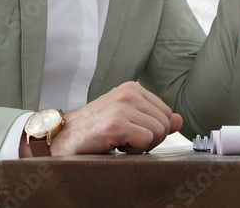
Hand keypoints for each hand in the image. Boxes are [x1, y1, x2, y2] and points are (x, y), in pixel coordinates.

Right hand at [34, 82, 182, 155]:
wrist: (60, 138)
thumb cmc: (92, 130)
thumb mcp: (126, 119)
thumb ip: (153, 118)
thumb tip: (179, 120)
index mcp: (132, 88)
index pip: (166, 113)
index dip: (154, 130)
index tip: (133, 133)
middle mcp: (129, 92)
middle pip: (165, 123)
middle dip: (150, 139)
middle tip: (126, 140)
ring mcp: (123, 106)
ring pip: (158, 132)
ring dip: (141, 145)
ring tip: (119, 141)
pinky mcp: (117, 123)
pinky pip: (146, 141)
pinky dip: (134, 150)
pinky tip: (116, 146)